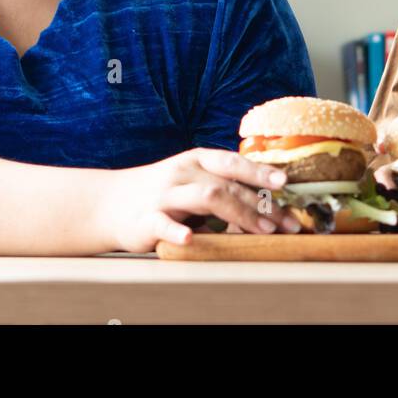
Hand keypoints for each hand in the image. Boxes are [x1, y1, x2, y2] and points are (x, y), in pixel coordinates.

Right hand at [100, 148, 302, 251]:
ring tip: (261, 230)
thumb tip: (268, 206)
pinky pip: (162, 223)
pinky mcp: (145, 218)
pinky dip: (176, 230)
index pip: (232, 162)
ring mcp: (164, 194)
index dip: (259, 171)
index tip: (284, 183)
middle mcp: (182, 172)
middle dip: (261, 204)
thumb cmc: (163, 192)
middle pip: (227, 184)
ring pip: (206, 197)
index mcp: (196, 160)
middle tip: (287, 223)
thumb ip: (224, 188)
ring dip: (238, 213)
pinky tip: (189, 238)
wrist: (110, 203)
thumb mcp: (193, 181)